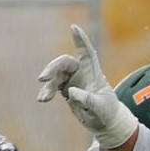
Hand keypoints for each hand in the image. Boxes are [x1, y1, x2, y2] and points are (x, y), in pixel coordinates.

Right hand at [36, 25, 139, 150]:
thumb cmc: (107, 112)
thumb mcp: (100, 107)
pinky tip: (42, 99)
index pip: (87, 52)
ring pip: (55, 76)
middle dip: (52, 68)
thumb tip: (70, 92)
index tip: (73, 27)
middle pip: (63, 63)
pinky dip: (47, 92)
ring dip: (48, 86)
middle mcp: (81, 72)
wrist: (104, 123)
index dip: (81, 40)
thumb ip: (87, 100)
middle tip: (43, 78)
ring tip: (43, 99)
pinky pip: (52, 87)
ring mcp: (72, 80)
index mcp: (93, 71)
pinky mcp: (65, 89)